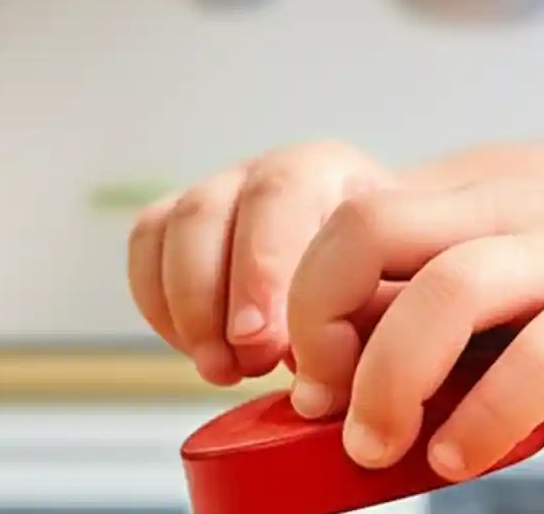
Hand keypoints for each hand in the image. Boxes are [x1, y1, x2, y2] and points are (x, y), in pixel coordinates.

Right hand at [127, 141, 394, 384]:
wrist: (385, 267)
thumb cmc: (391, 283)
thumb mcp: (398, 292)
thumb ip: (365, 318)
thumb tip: (322, 372)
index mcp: (331, 171)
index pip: (284, 192)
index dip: (264, 267)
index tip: (266, 340)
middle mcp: (269, 173)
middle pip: (213, 206)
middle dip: (214, 294)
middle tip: (243, 362)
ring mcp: (222, 191)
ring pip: (173, 225)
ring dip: (188, 309)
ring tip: (224, 369)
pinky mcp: (181, 222)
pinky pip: (146, 246)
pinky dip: (159, 305)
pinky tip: (198, 348)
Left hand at [285, 182, 543, 481]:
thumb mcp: (506, 291)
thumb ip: (430, 318)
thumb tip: (336, 380)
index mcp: (470, 208)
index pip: (348, 219)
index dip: (301, 299)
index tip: (304, 376)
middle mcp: (508, 218)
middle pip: (372, 230)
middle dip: (319, 320)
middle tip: (324, 400)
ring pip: (449, 290)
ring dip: (390, 378)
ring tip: (378, 444)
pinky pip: (539, 362)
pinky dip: (482, 418)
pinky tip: (460, 457)